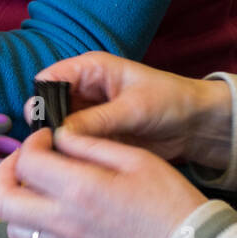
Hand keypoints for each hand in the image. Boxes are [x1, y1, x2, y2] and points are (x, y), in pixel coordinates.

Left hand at [0, 128, 207, 237]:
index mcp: (79, 189)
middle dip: (5, 171)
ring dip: (15, 200)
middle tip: (26, 158)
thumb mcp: (137, 159)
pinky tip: (50, 209)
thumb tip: (60, 136)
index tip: (47, 137)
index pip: (26, 161)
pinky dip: (30, 225)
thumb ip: (92, 145)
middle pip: (3, 199)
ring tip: (35, 184)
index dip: (31, 141)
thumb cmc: (170, 203)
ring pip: (12, 227)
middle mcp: (63, 221)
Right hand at [36, 51, 232, 169]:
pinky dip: (72, 156)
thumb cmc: (170, 101)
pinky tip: (72, 167)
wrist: (196, 125)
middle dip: (46, 127)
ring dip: (58, 144)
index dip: (40, 99)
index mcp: (90, 69)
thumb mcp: (133, 108)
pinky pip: (74, 146)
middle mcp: (84, 91)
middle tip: (49, 150)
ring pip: (58, 129)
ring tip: (59, 162)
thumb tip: (59, 134)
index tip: (40, 125)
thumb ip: (97, 120)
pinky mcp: (96, 137)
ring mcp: (88, 116)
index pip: (49, 79)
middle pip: (48, 107)